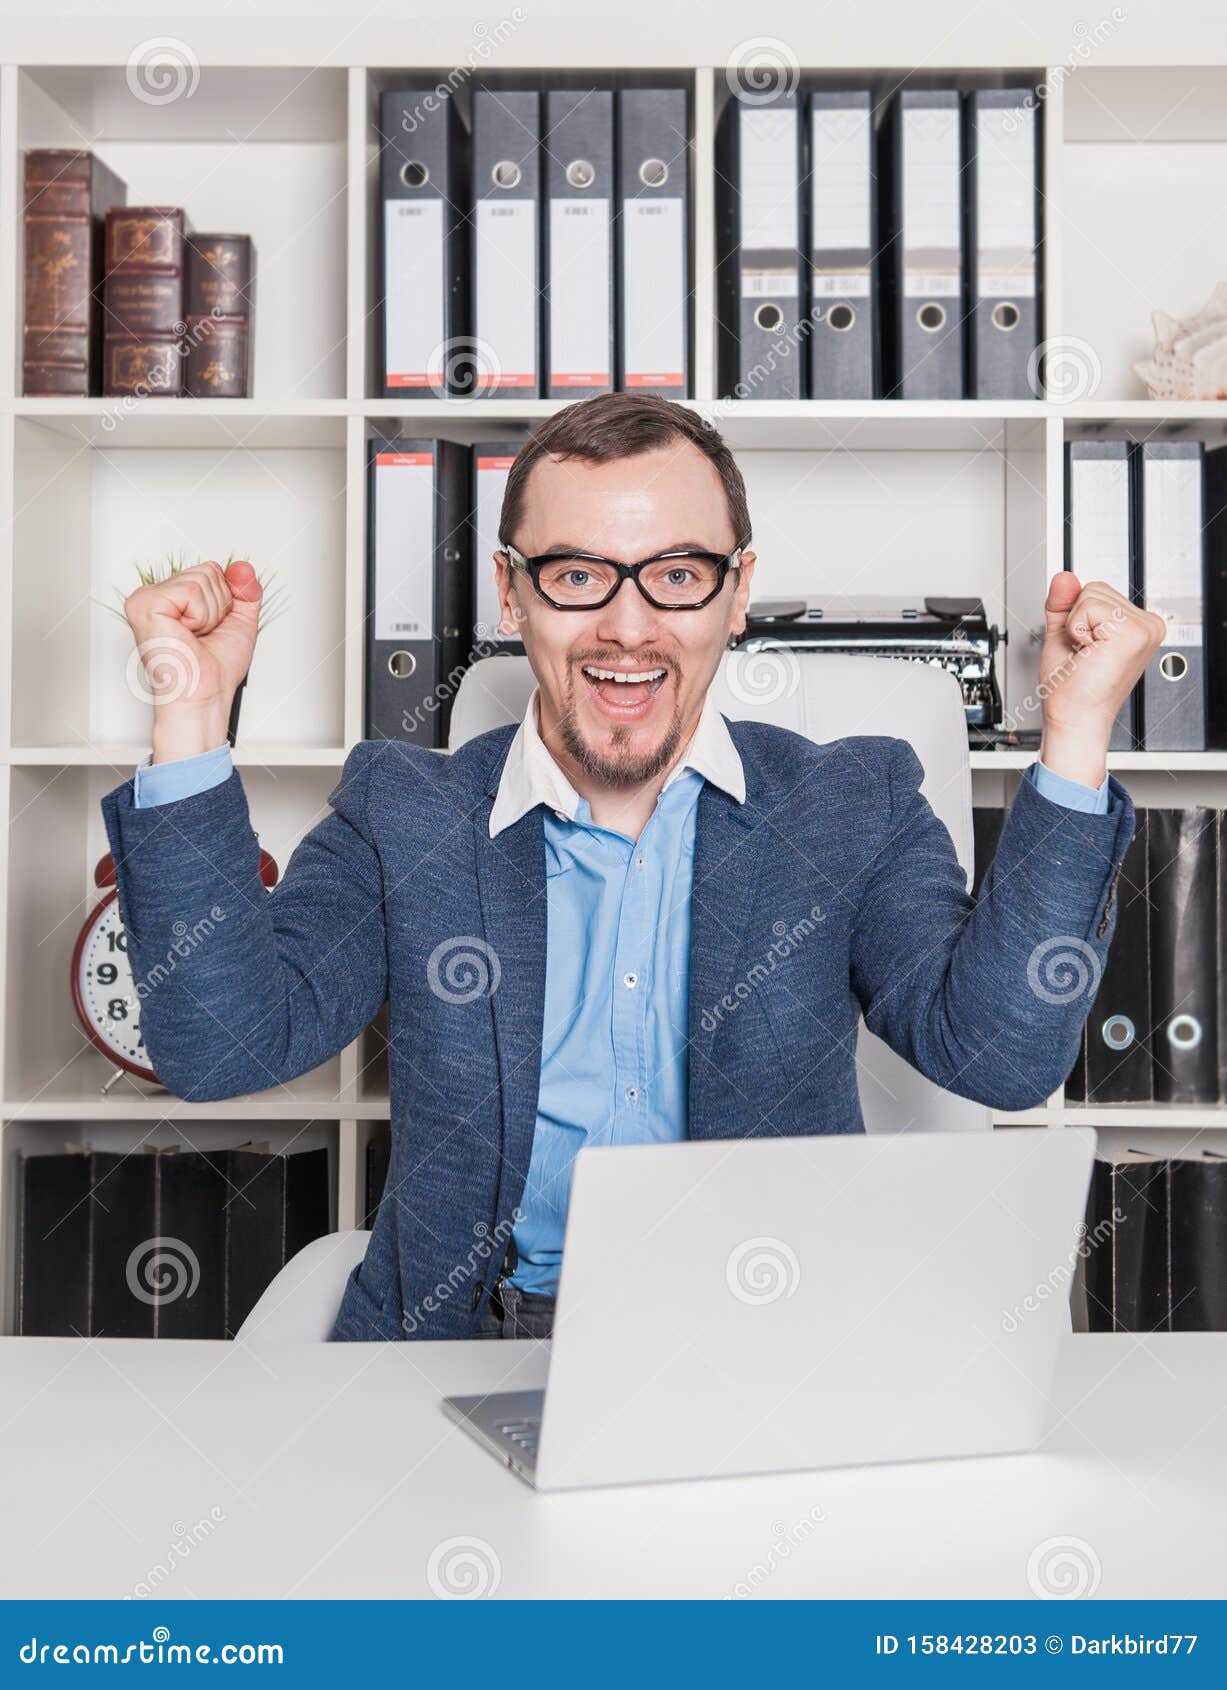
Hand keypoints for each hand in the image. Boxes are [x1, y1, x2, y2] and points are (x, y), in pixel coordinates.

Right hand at [123, 560, 261, 762]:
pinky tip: (185, 633)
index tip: (212, 629)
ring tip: (194, 636)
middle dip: (219, 606)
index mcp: (175, 598)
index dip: (225, 601)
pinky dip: (199, 616)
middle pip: (208, 571)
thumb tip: (244, 566)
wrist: (204, 696)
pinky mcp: (144, 604)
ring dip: (210, 614)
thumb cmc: (215, 669)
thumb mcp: (241, 621)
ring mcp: (147, 598)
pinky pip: (191, 590)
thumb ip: (245, 591)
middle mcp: (157, 595)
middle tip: (203, 635)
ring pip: (202, 578)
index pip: (212, 570)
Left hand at [1037, 572, 1164, 785]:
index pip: (1098, 591)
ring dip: (1076, 626)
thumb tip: (1064, 577)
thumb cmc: (1071, 687)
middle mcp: (1147, 624)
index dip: (1077, 616)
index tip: (1083, 646)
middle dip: (1076, 619)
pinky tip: (1089, 653)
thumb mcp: (1063, 633)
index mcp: (1136, 625)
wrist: (1073, 716)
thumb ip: (1063, 603)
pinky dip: (1077, 629)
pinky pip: (1089, 606)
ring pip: (1091, 594)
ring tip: (1087, 655)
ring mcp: (1144, 628)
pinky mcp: (1135, 632)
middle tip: (1083, 653)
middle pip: (1095, 587)